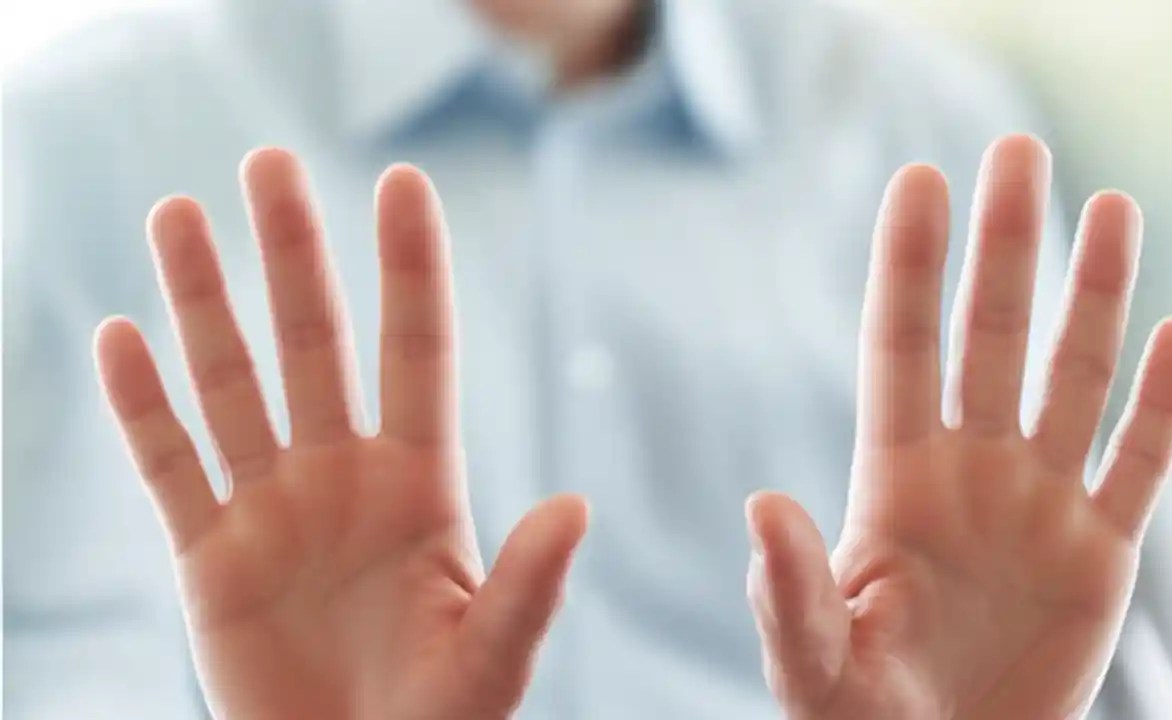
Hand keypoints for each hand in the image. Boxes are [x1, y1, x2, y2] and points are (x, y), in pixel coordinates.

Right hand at [94, 150, 587, 718]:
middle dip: (292, 255)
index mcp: (422, 487)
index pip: (416, 352)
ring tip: (178, 214)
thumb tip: (576, 507)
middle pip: (314, 343)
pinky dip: (141, 405)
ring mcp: (271, 510)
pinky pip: (168, 465)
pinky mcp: (207, 559)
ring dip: (203, 302)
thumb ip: (527, 586)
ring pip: (231, 384)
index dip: (409, 269)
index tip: (402, 181)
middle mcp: (343, 477)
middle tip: (270, 163)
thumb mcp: (491, 660)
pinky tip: (120, 336)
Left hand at [746, 135, 1171, 718]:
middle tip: (1018, 150)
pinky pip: (1138, 464)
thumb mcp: (812, 662)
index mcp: (895, 483)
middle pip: (992, 337)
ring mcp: (1038, 506)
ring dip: (1094, 296)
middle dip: (1005, 245)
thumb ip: (790, 589)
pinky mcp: (1098, 555)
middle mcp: (970, 472)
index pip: (903, 349)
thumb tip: (761, 506)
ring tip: (1109, 208)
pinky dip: (1161, 406)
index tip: (919, 182)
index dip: (911, 268)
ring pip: (1073, 379)